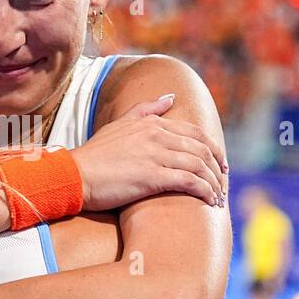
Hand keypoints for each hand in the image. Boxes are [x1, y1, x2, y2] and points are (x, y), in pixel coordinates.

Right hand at [72, 93, 227, 209]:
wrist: (75, 175)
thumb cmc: (95, 156)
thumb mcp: (119, 124)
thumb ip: (145, 109)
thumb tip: (170, 97)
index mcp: (152, 123)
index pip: (195, 132)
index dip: (213, 149)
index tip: (220, 164)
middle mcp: (157, 135)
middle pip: (202, 149)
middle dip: (218, 168)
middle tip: (224, 183)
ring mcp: (155, 154)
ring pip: (199, 165)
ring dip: (214, 183)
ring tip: (218, 197)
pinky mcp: (153, 176)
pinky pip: (190, 181)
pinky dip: (205, 191)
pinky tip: (209, 202)